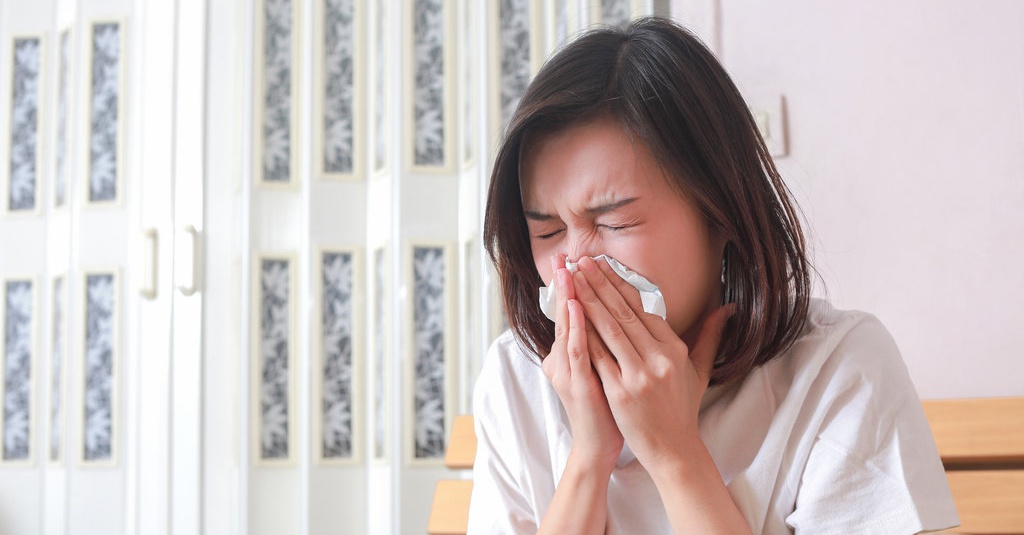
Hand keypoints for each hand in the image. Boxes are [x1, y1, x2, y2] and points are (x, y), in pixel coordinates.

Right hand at [542, 254, 623, 471]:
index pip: (575, 310)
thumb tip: (626, 317)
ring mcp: (567, 369)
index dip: (577, 284)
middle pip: (567, 312)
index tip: (579, 257)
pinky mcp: (574, 382)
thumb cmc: (609, 407)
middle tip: (563, 254)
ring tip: (568, 269)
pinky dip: (575, 327)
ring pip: (567, 326)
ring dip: (568, 295)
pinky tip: (576, 306)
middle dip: (567, 281)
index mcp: (574, 351)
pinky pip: (575, 350)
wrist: (600, 443)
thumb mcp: (608, 369)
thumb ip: (612, 342)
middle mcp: (564, 357)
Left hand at [571, 256, 733, 471]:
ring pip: (608, 329)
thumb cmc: (682, 408)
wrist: (672, 449)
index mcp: (674, 349)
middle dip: (599, 284)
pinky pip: (597, 357)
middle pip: (623, 313)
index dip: (620, 284)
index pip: (642, 308)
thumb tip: (726, 308)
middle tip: (581, 260)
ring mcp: (639, 375)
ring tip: (572, 280)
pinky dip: (583, 335)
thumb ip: (709, 336)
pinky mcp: (620, 392)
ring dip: (587, 301)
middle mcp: (658, 359)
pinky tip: (570, 317)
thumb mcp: (699, 370)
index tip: (603, 265)